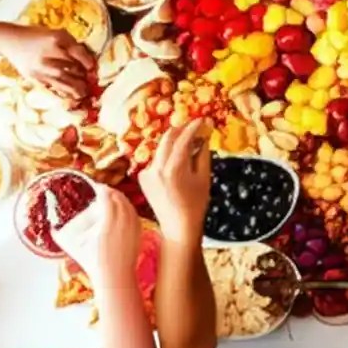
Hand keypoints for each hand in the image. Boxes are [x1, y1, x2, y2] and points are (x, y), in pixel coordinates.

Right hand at [0, 23, 93, 98]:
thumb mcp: (56, 33)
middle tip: (91, 81)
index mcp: (56, 39)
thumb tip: (87, 59)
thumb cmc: (37, 36)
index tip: (92, 68)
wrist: (11, 41)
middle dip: (83, 76)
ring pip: (63, 80)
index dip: (88, 62)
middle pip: (72, 67)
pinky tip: (71, 96)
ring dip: (76, 88)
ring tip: (84, 93)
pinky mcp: (35, 76)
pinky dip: (64, 91)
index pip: (77, 52)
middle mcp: (48, 53)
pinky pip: (52, 86)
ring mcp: (40, 67)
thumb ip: (71, 45)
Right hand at [55, 187, 140, 289]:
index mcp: (108, 222)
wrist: (115, 277)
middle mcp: (123, 222)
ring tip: (112, 198)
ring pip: (129, 205)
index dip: (102, 190)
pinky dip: (128, 208)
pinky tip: (123, 209)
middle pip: (119, 198)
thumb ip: (62, 237)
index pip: (107, 198)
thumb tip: (51, 229)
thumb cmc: (93, 263)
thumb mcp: (75, 248)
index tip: (96, 187)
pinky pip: (135, 214)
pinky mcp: (139, 233)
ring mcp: (133, 227)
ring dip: (121, 199)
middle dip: (111, 192)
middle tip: (103, 191)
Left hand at [138, 120, 211, 242]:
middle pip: (168, 138)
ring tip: (189, 144)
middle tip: (194, 127)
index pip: (183, 138)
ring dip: (174, 143)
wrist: (178, 227)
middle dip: (181, 130)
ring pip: (161, 149)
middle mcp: (156, 167)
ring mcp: (147, 172)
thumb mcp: (204, 177)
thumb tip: (204, 136)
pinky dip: (167, 156)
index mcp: (173, 168)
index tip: (203, 120)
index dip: (194, 127)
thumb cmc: (196, 204)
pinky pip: (157, 160)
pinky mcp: (143, 178)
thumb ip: (203, 154)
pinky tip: (177, 163)